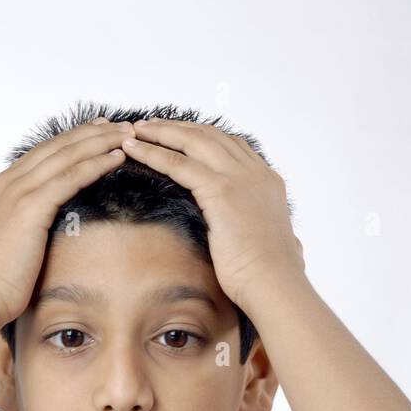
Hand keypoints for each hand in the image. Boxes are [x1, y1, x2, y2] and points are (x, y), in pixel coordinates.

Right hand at [0, 118, 134, 330]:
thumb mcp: (8, 244)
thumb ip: (23, 226)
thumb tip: (42, 230)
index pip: (42, 154)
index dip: (71, 140)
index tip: (96, 131)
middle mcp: (7, 183)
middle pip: (56, 147)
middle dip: (90, 133)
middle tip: (118, 124)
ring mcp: (16, 192)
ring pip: (66, 156)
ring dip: (99, 142)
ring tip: (127, 134)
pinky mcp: (29, 208)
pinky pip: (70, 178)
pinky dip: (95, 164)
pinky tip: (115, 158)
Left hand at [121, 119, 305, 314]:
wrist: (275, 285)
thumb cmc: (268, 276)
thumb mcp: (266, 243)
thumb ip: (256, 229)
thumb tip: (248, 236)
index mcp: (267, 182)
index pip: (230, 146)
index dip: (201, 137)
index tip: (177, 135)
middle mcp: (255, 172)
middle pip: (210, 135)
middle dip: (177, 127)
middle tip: (149, 125)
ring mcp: (239, 178)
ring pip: (193, 142)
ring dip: (161, 133)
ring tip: (136, 131)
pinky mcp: (221, 191)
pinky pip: (179, 164)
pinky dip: (154, 153)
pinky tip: (134, 151)